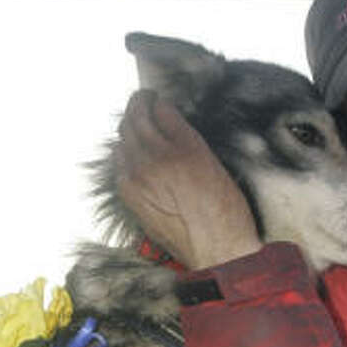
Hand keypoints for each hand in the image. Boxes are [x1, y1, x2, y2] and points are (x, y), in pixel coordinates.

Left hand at [116, 90, 261, 269]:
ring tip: (137, 122)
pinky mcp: (129, 191)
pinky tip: (132, 150)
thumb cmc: (226, 213)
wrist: (216, 248)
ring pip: (124, 135)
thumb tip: (173, 129)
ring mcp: (140, 174)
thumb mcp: (216, 167)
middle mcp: (159, 157)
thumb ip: (191, 143)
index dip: (160, 102)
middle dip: (139, 104)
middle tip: (144, 99)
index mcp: (188, 148)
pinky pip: (119, 159)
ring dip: (130, 125)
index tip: (160, 100)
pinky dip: (124, 149)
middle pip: (137, 117)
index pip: (162, 110)